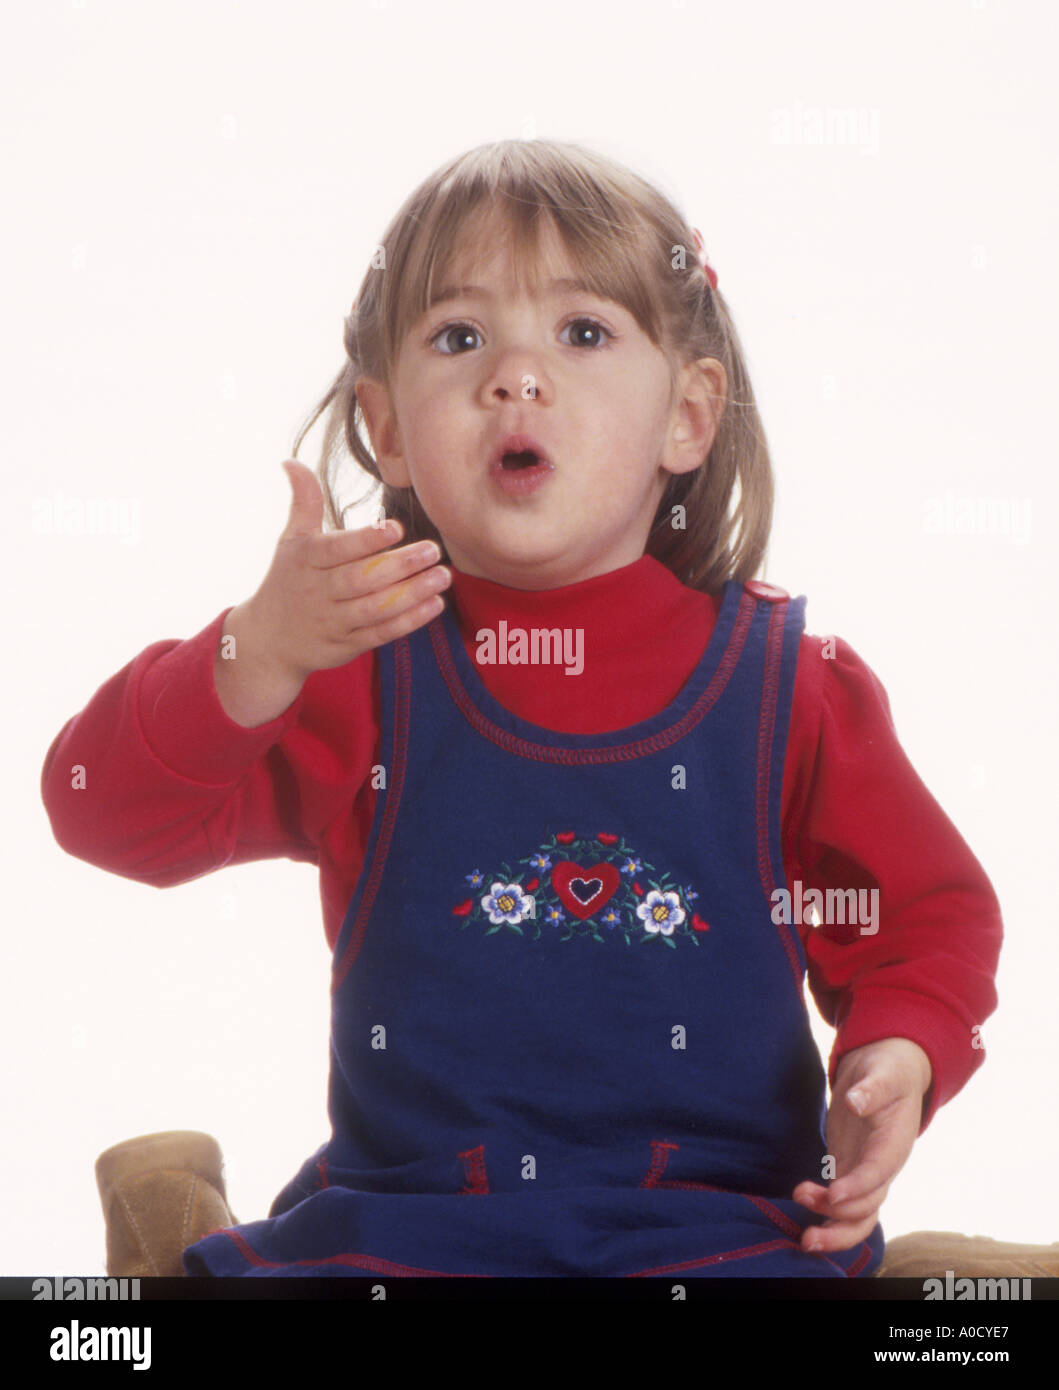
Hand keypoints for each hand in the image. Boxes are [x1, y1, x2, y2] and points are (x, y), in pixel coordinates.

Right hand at [239, 460, 451, 683]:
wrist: (268, 641)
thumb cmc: (287, 581)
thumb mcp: (290, 541)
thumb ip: (303, 502)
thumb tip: (292, 460)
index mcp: (306, 560)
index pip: (337, 549)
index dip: (366, 540)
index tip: (396, 527)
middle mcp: (318, 592)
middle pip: (361, 579)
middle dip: (399, 565)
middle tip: (434, 550)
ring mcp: (333, 622)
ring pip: (375, 608)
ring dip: (412, 594)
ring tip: (442, 576)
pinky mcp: (347, 645)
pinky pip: (381, 633)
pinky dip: (409, 621)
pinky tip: (435, 605)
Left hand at [792, 1037, 931, 1255]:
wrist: (890, 1073)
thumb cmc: (888, 1070)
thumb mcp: (883, 1071)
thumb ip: (872, 1088)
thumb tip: (856, 1101)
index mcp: (894, 1143)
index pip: (878, 1172)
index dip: (858, 1186)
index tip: (832, 1193)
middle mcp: (883, 1167)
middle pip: (868, 1208)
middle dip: (841, 1224)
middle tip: (808, 1234)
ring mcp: (867, 1172)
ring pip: (857, 1216)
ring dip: (833, 1230)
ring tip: (804, 1238)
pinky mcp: (850, 1171)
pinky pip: (842, 1205)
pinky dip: (825, 1215)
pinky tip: (803, 1215)